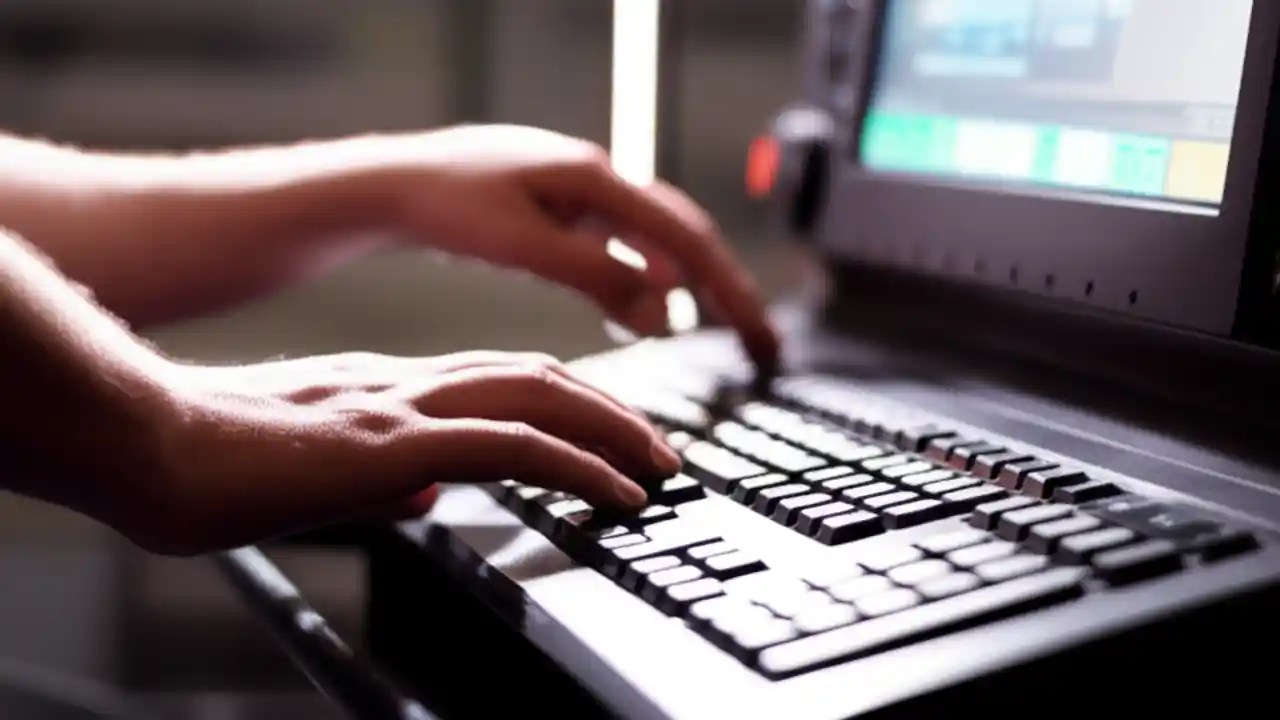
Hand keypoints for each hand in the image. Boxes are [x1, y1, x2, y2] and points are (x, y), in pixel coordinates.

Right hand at [126, 350, 679, 554]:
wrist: (146, 442)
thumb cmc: (209, 459)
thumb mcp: (315, 468)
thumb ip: (378, 473)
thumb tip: (427, 492)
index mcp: (388, 389)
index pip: (500, 381)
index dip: (567, 404)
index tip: (609, 435)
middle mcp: (406, 385)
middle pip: (537, 377)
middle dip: (611, 412)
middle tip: (660, 449)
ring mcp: (403, 407)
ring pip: (538, 398)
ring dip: (613, 432)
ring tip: (659, 467)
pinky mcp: (394, 442)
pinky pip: (512, 446)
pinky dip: (578, 466)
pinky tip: (615, 491)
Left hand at [377, 124, 780, 375]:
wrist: (388, 182)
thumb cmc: (443, 204)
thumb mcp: (524, 247)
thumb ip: (598, 277)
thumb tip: (665, 313)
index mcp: (598, 181)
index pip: (687, 241)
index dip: (731, 292)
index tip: (761, 338)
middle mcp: (597, 179)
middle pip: (682, 237)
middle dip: (725, 290)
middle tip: (758, 340)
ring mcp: (579, 191)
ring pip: (653, 239)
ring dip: (687, 284)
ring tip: (719, 325)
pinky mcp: (558, 206)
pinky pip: (619, 243)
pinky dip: (642, 275)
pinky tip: (644, 303)